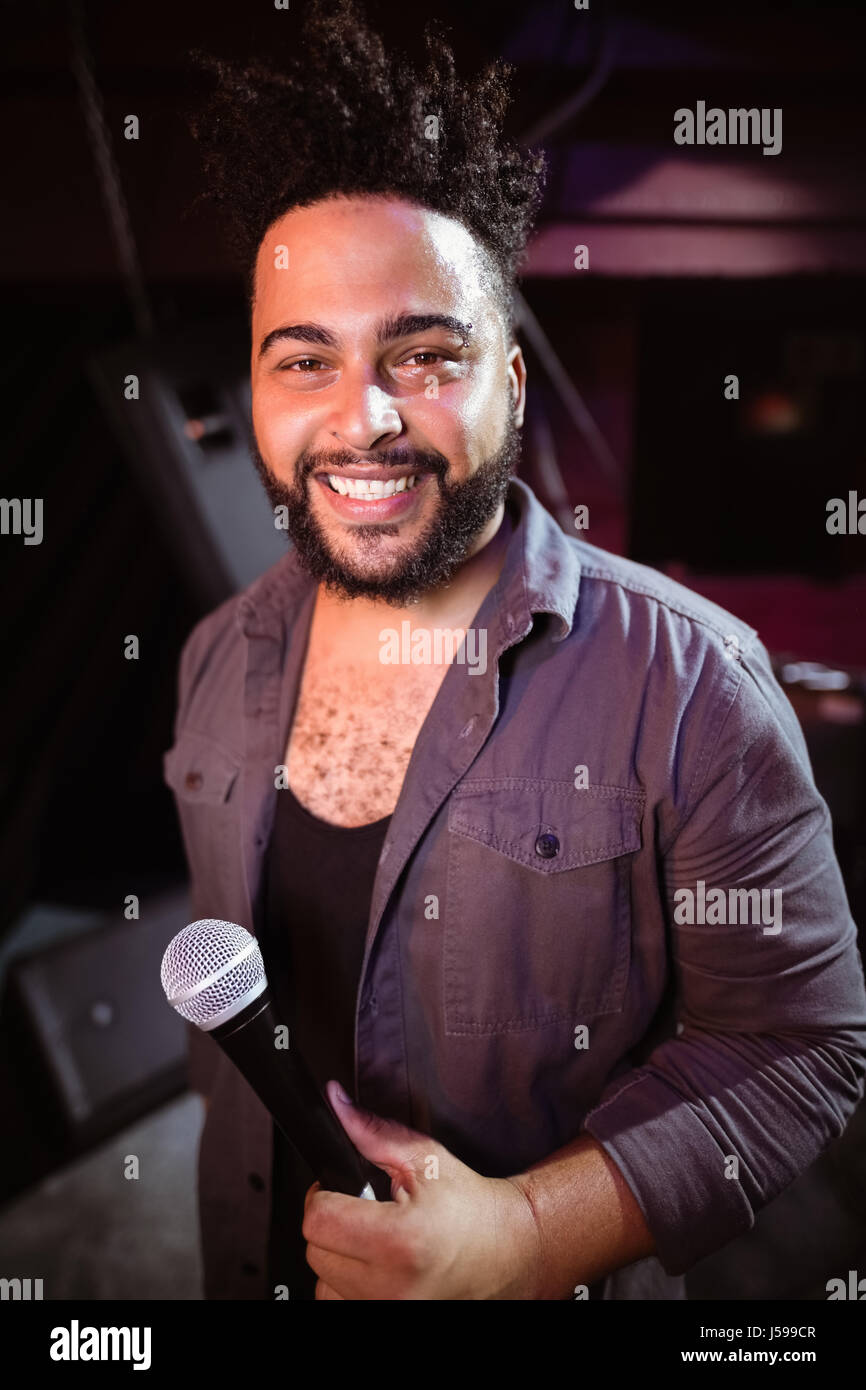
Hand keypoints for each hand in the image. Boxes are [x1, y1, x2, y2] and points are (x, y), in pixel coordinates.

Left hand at [302, 1081, 542, 1299]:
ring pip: (323, 1283)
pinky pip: (338, 1304)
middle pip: (315, 1252)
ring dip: (338, 1260)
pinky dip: (348, 1287)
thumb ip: (373, 1131)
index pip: (318, 1219)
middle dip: (333, 1225)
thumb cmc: (471, 1206)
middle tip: (366, 1214)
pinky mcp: (389, 1324)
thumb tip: (336, 1103)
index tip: (343, 1190)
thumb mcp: (425, 1159)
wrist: (508, 1250)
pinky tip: (374, 1269)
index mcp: (399, 1240)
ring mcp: (389, 1312)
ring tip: (373, 1244)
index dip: (325, 1195)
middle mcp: (391, 1288)